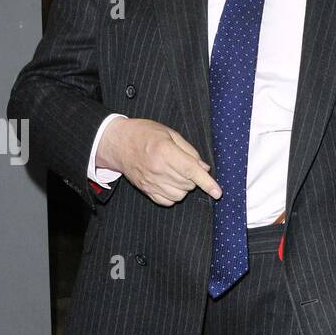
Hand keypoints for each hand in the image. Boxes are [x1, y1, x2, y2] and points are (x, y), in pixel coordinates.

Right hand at [97, 117, 222, 205]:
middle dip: (193, 177)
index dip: (207, 182)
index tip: (217, 192)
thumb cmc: (143, 134)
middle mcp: (158, 169)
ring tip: (175, 172)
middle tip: (184, 164)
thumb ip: (189, 151)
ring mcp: (150, 182)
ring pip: (180, 194)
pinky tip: (169, 182)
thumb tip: (204, 168)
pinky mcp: (146, 190)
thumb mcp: (169, 133)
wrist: (117, 143)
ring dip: (184, 186)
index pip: (191, 171)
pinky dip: (174, 195)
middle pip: (188, 184)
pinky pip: (168, 201)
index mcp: (164, 151)